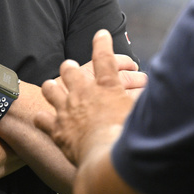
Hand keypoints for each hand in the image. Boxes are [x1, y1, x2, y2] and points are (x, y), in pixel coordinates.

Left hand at [35, 29, 136, 165]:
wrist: (107, 159)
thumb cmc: (128, 136)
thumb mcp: (141, 112)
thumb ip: (144, 99)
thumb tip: (152, 92)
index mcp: (105, 86)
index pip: (104, 58)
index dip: (102, 43)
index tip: (100, 33)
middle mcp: (83, 93)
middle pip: (70, 71)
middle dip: (69, 67)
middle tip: (68, 66)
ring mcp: (66, 110)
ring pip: (50, 89)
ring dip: (51, 88)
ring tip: (50, 87)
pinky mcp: (57, 130)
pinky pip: (42, 119)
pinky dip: (42, 119)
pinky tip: (41, 119)